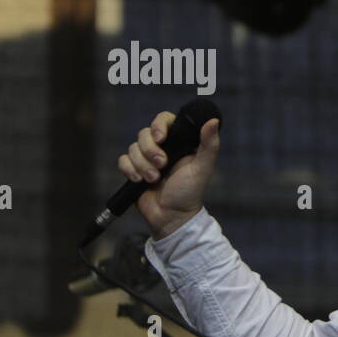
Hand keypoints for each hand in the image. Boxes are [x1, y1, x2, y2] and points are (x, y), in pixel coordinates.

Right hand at [117, 111, 220, 239]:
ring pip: (133, 148)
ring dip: (142, 164)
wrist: (172, 216)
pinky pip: (123, 160)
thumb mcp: (203, 167)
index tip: (161, 138)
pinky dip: (129, 170)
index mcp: (179, 143)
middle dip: (150, 150)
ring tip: (154, 179)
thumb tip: (214, 120)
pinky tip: (139, 181)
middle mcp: (162, 148)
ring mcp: (146, 159)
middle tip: (162, 165)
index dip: (158, 125)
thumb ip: (209, 144)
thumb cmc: (190, 192)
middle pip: (144, 134)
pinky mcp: (134, 170)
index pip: (164, 120)